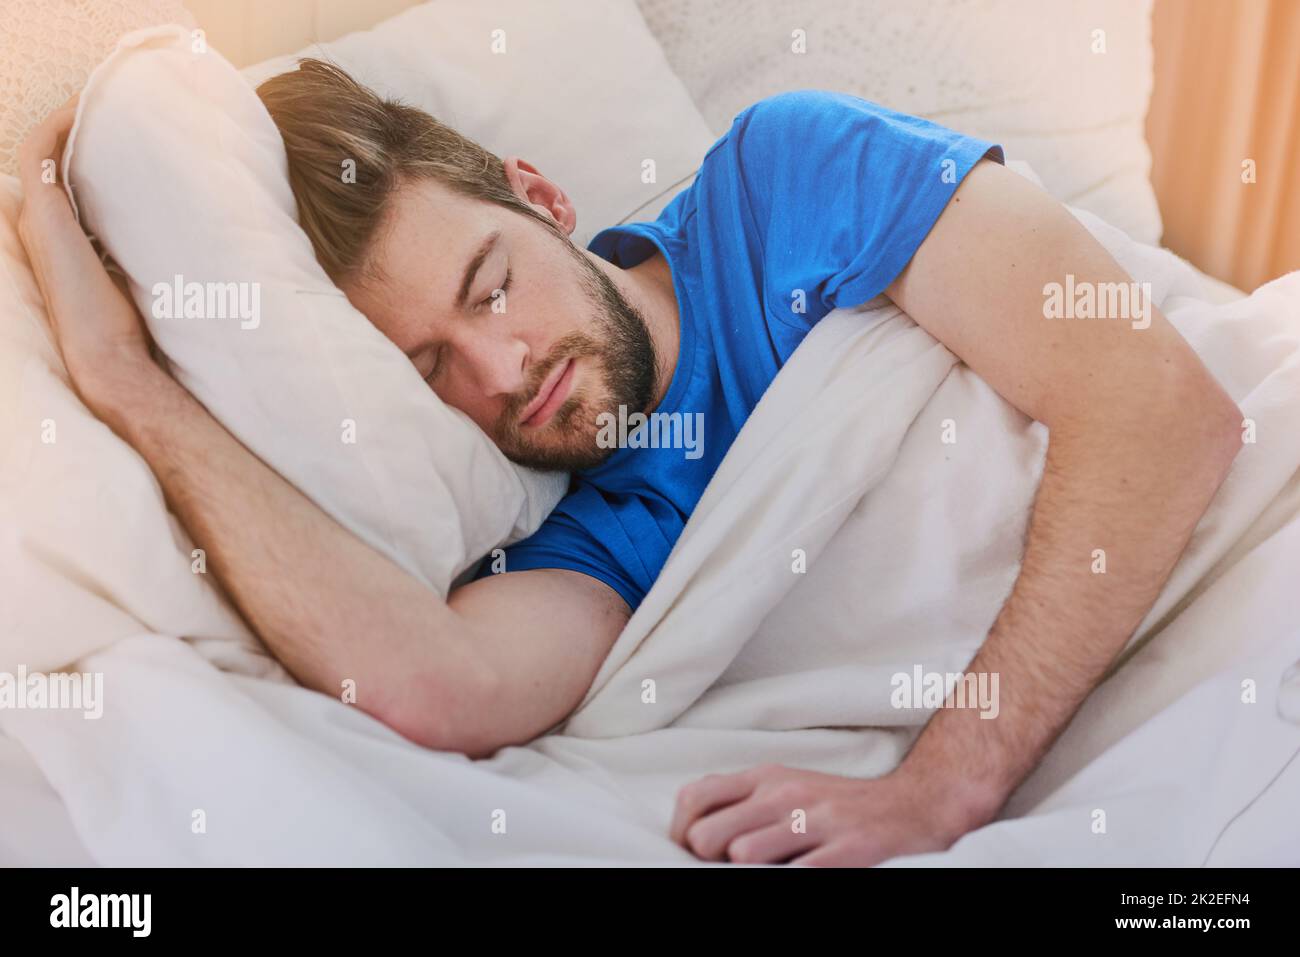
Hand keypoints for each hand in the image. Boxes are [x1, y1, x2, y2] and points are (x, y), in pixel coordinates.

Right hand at [16, 94, 158, 413]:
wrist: (113, 361)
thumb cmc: (135, 331)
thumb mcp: (141, 278)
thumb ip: (147, 251)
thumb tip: (192, 235)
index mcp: (61, 241)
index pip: (65, 180)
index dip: (85, 149)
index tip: (124, 131)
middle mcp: (42, 227)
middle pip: (50, 157)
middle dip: (77, 125)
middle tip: (116, 103)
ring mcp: (37, 219)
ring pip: (39, 147)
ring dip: (67, 117)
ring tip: (103, 95)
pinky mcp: (43, 215)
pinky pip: (38, 150)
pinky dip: (58, 123)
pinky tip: (86, 106)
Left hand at [670, 762, 988, 865]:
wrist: (911, 806)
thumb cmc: (834, 805)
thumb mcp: (783, 789)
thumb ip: (739, 803)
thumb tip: (690, 835)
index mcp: (763, 778)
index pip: (693, 799)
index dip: (682, 834)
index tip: (696, 857)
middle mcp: (784, 794)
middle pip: (707, 835)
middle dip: (709, 860)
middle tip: (730, 869)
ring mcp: (817, 820)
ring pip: (744, 854)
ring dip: (746, 872)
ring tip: (765, 872)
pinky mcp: (849, 848)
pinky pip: (800, 873)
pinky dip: (790, 880)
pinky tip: (795, 877)